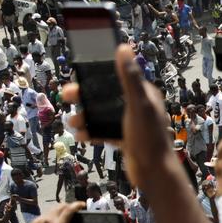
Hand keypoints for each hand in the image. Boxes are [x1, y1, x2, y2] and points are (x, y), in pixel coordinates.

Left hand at [24, 201, 83, 222]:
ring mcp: (41, 219)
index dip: (78, 204)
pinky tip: (54, 221)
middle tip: (74, 210)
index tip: (82, 205)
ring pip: (54, 207)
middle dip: (70, 205)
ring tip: (65, 214)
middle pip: (62, 205)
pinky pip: (46, 213)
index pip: (70, 208)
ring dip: (61, 209)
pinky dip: (52, 214)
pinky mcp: (36, 220)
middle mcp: (50, 219)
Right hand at [61, 44, 174, 188]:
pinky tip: (82, 136)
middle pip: (107, 95)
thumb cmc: (148, 138)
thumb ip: (130, 78)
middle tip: (67, 96)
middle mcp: (139, 106)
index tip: (79, 73)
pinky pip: (105, 130)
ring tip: (74, 122)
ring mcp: (132, 123)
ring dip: (86, 116)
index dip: (98, 74)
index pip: (118, 76)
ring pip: (103, 114)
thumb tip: (123, 48)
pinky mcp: (126, 138)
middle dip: (86, 96)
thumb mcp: (138, 105)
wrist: (154, 174)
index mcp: (145, 94)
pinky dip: (93, 132)